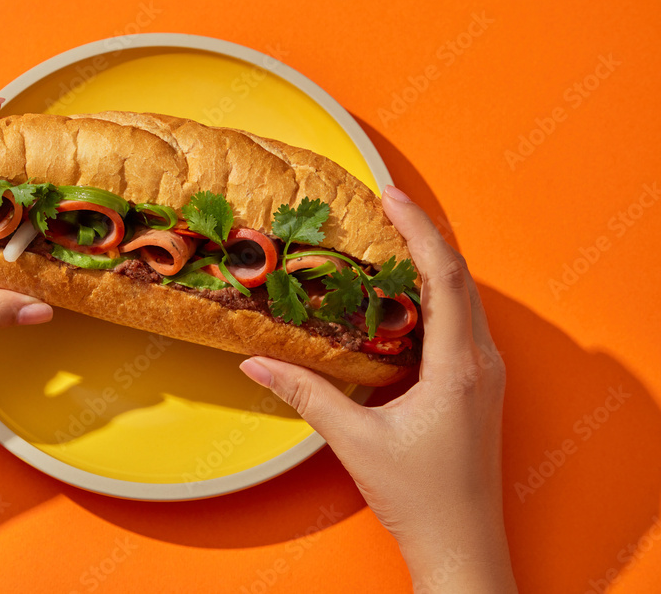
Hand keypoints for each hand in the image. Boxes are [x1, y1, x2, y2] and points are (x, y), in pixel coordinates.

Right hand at [240, 186, 516, 592]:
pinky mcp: (477, 385)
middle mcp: (481, 362)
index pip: (445, 276)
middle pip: (460, 276)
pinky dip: (434, 294)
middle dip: (424, 234)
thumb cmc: (419, 496)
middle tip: (385, 204)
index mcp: (459, 367)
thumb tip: (254, 363)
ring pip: (464, 297)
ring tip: (391, 237)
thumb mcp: (355, 441)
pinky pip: (460, 321)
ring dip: (431, 262)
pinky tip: (402, 294)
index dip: (420, 229)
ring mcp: (484, 373)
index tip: (390, 196)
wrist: (461, 542)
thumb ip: (305, 394)